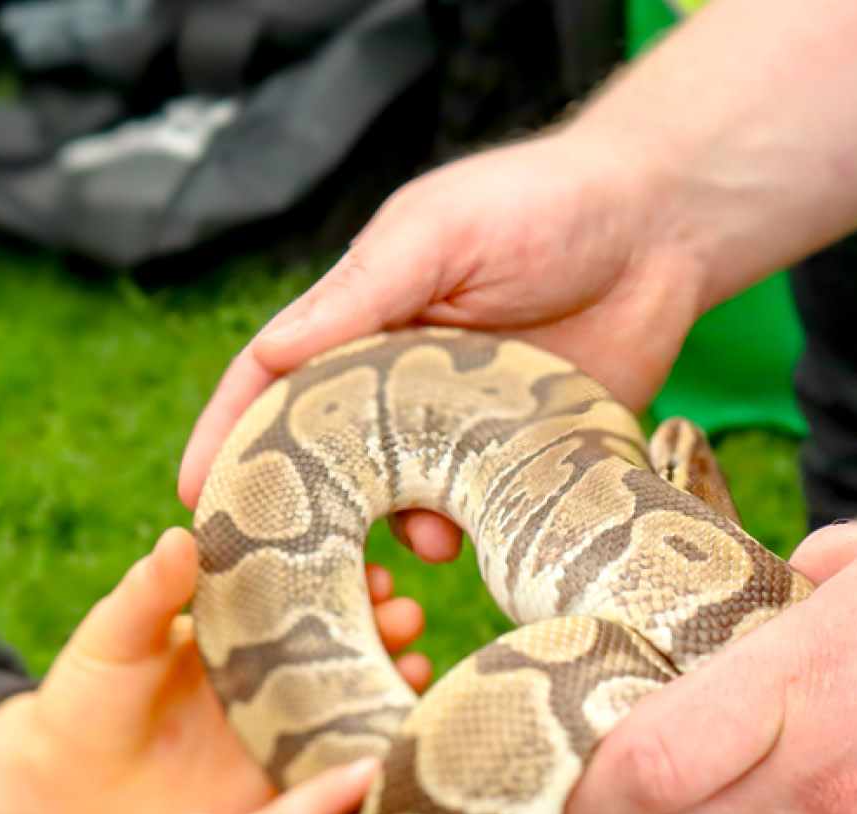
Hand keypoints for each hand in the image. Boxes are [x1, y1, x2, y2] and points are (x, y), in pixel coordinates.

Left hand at [0, 527, 426, 813]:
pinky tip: (396, 749)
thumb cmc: (83, 699)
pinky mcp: (272, 793)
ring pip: (349, 709)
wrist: (59, 792)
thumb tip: (178, 535)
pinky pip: (331, 780)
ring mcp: (276, 736)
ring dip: (387, 690)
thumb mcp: (114, 637)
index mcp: (237, 633)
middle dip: (382, 630)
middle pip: (341, 649)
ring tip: (415, 670)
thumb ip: (148, 594)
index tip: (372, 566)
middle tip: (406, 615)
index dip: (340, 578)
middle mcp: (269, 681)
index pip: (302, 595)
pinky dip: (366, 766)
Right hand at [177, 130, 712, 562]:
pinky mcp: (517, 459)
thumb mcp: (437, 235)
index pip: (271, 383)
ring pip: (391, 498)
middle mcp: (397, 380)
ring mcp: (455, 426)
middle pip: (321, 456)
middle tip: (265, 563)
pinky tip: (455, 540)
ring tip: (377, 560)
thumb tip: (268, 354)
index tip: (191, 495)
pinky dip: (455, 534)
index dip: (226, 435)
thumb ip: (359, 294)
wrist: (665, 230)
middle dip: (293, 509)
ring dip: (376, 532)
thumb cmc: (541, 206)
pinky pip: (471, 514)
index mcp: (359, 321)